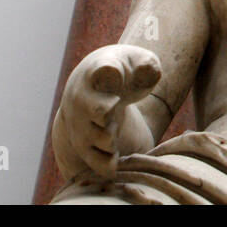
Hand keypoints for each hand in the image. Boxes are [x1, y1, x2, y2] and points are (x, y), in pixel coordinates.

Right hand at [52, 44, 161, 181]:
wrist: (93, 86)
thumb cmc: (123, 71)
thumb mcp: (137, 60)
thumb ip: (146, 64)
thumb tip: (146, 69)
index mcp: (99, 71)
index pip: (102, 70)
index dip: (109, 71)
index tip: (115, 72)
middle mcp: (83, 97)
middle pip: (98, 110)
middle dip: (110, 111)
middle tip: (115, 104)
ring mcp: (80, 122)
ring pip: (100, 138)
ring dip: (113, 138)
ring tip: (114, 127)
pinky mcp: (83, 143)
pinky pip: (95, 160)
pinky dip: (107, 165)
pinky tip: (117, 163)